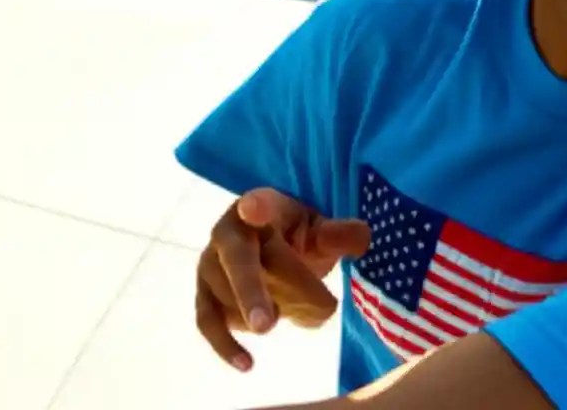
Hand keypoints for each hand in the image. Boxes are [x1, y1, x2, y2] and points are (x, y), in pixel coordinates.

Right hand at [196, 187, 370, 371]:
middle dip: (251, 291)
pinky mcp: (205, 294)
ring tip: (309, 315)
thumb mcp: (325, 231)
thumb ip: (342, 235)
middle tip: (268, 324)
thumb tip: (362, 239)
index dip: (257, 208)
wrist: (274, 249)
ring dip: (266, 314)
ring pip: (230, 295)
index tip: (252, 209)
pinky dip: (225, 345)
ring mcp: (211, 263)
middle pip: (237, 259)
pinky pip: (208, 321)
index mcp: (262, 204)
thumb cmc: (303, 236)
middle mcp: (229, 231)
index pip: (260, 203)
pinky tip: (247, 364)